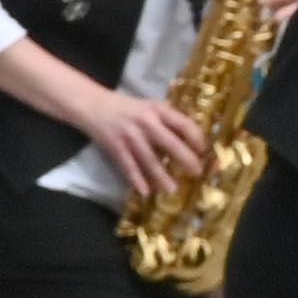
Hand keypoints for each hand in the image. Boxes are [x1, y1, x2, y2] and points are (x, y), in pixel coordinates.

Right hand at [83, 92, 217, 198]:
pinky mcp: (115, 147)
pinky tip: (145, 191)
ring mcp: (130, 135)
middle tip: (197, 173)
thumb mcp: (150, 107)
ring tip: (173, 190)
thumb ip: (168, 120)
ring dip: (162, 176)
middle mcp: (145, 122)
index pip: (183, 124)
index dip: (197, 138)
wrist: (93, 105)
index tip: (204, 151)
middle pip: (170, 143)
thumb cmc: (128, 108)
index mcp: (158, 110)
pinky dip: (136, 179)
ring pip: (149, 159)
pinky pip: (128, 166)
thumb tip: (193, 141)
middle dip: (186, 159)